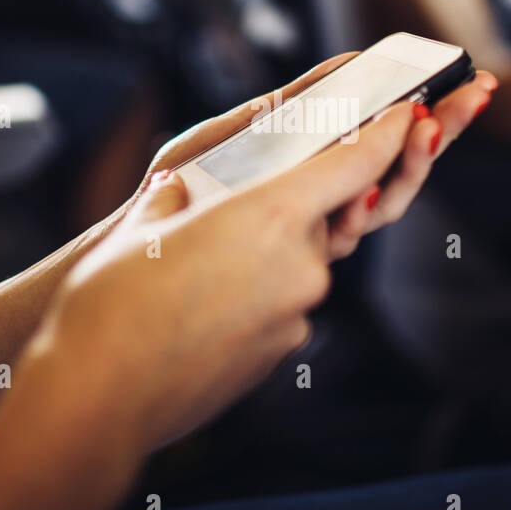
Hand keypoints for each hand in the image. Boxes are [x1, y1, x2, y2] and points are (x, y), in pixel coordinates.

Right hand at [32, 64, 496, 451]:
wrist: (97, 400)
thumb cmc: (112, 300)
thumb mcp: (150, 215)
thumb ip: (196, 186)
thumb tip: (200, 181)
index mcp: (273, 216)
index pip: (358, 163)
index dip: (390, 131)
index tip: (412, 109)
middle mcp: (301, 267)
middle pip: (316, 214)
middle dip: (282, 203)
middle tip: (223, 210)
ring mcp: (295, 317)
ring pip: (293, 261)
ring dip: (259, 252)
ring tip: (192, 265)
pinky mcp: (279, 354)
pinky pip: (278, 304)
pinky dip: (250, 294)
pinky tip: (196, 304)